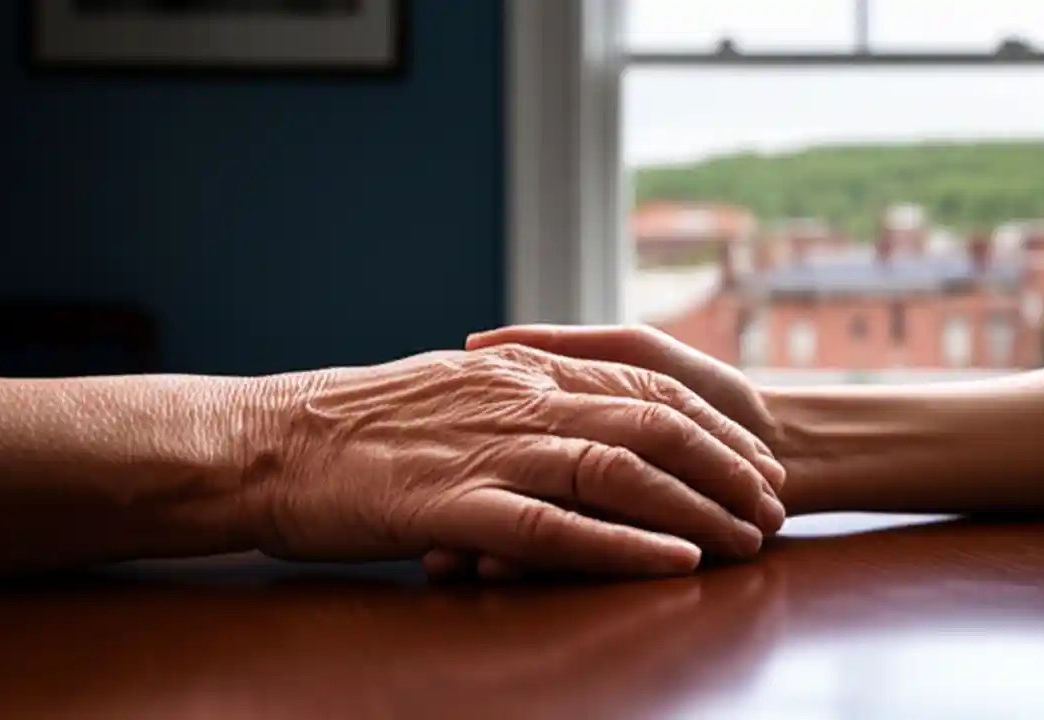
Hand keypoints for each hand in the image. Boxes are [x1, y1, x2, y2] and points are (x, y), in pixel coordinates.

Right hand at [243, 344, 785, 576]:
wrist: (269, 442)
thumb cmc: (354, 425)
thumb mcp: (448, 393)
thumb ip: (514, 396)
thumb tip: (565, 410)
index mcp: (522, 373)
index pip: (644, 387)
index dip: (712, 425)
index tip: (755, 458)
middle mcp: (519, 402)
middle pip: (651, 426)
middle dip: (726, 466)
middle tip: (774, 505)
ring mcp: (490, 451)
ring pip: (620, 471)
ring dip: (696, 507)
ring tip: (750, 538)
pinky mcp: (455, 506)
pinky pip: (556, 528)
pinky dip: (623, 545)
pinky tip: (674, 561)